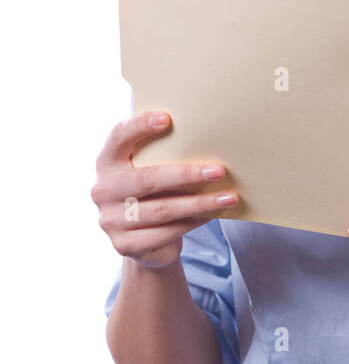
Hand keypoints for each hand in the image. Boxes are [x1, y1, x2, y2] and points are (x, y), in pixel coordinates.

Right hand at [91, 110, 238, 268]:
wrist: (145, 240)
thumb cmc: (155, 192)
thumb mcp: (152, 169)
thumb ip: (163, 154)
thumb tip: (208, 137)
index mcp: (107, 162)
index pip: (118, 138)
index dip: (139, 126)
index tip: (167, 118)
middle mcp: (103, 190)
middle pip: (148, 179)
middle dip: (187, 174)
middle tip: (219, 171)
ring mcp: (111, 220)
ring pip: (163, 210)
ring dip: (200, 203)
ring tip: (229, 197)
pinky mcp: (125, 245)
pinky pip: (167, 232)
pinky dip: (193, 222)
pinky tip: (213, 215)